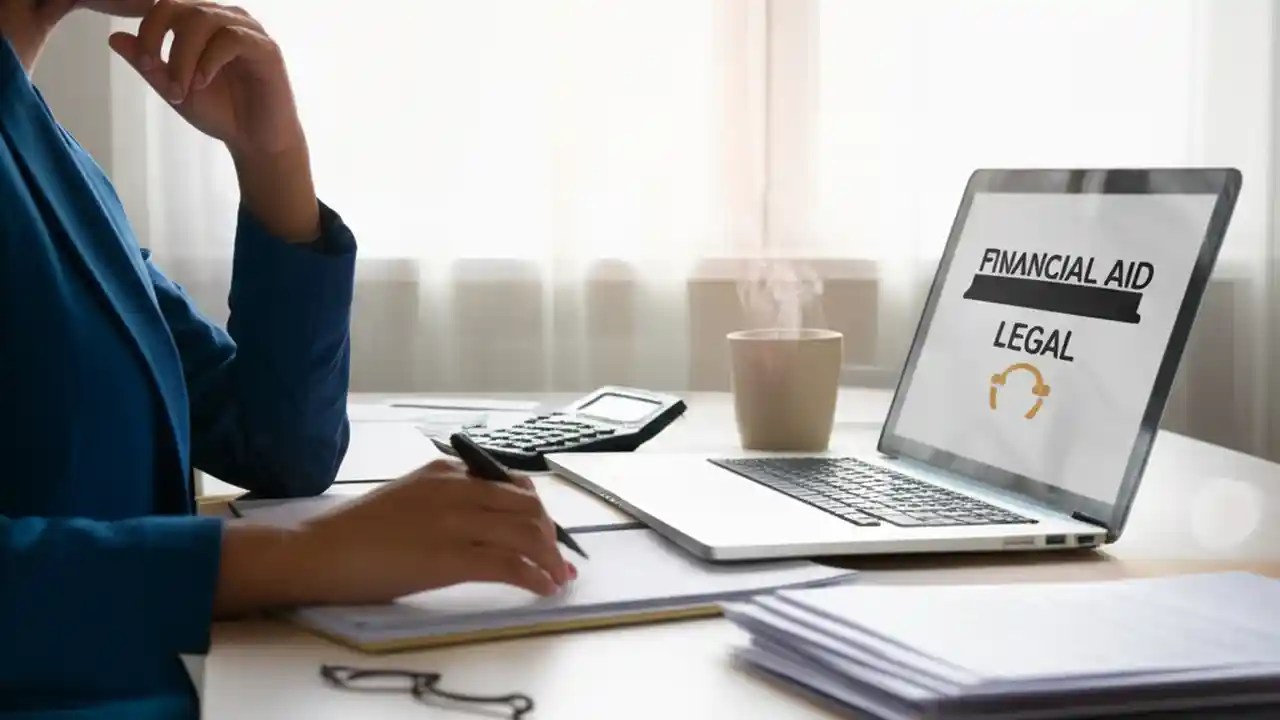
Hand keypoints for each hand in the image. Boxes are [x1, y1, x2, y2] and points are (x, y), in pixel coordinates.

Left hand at [106, 0, 303, 157]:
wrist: (257, 142)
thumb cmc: (221, 113)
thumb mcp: (174, 88)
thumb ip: (149, 65)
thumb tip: (114, 37)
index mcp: (204, 23)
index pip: (167, 5)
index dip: (148, 28)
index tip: (143, 62)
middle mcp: (226, 19)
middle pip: (182, 7)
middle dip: (161, 40)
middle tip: (156, 73)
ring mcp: (248, 30)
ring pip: (204, 19)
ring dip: (184, 55)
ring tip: (183, 88)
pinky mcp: (266, 49)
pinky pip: (232, 38)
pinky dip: (210, 60)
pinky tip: (203, 82)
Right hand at [294, 460, 576, 604]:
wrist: (318, 552)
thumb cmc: (356, 533)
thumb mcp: (408, 497)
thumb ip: (446, 498)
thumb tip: (486, 521)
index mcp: (446, 473)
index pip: (512, 485)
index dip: (539, 513)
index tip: (548, 535)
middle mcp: (456, 490)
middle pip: (528, 507)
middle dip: (553, 536)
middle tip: (560, 561)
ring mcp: (454, 522)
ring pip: (526, 534)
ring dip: (551, 559)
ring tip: (558, 578)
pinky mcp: (449, 558)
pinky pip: (509, 565)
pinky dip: (535, 576)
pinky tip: (542, 589)